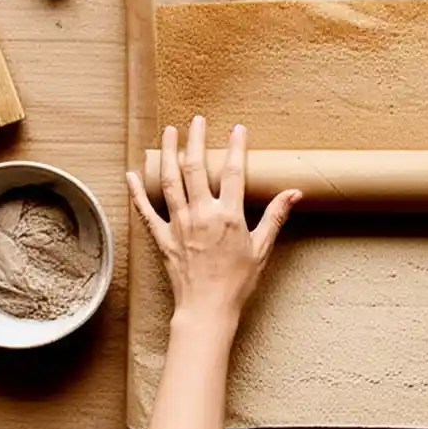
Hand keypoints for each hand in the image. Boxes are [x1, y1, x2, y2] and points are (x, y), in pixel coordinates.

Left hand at [126, 116, 301, 323]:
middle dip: (196, 139)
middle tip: (196, 119)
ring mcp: (179, 225)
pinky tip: (132, 173)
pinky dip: (138, 192)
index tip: (238, 129)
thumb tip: (294, 193)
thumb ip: (275, 217)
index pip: (234, 172)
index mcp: (229, 216)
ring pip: (171, 181)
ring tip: (168, 132)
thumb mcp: (262, 249)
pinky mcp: (162, 238)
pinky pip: (146, 211)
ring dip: (168, 154)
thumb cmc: (238, 282)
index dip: (236, 147)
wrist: (208, 309)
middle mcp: (202, 215)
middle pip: (196, 168)